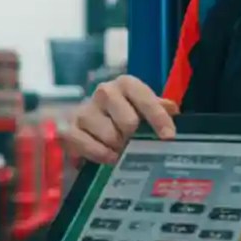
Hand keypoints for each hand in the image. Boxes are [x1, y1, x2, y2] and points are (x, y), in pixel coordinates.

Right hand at [64, 75, 178, 163]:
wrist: (84, 119)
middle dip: (134, 137)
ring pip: (110, 137)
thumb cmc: (121, 112)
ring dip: (118, 148)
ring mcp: (84, 110)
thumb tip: (173, 109)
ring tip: (120, 150)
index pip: (145, 99)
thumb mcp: (141, 107)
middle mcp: (104, 92)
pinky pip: (89, 147)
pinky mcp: (68, 129)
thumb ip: (158, 107)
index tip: (169, 137)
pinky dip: (101, 155)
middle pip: (128, 122)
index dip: (158, 118)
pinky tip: (108, 157)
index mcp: (126, 84)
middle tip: (135, 144)